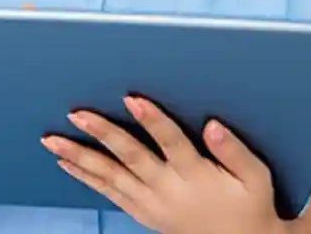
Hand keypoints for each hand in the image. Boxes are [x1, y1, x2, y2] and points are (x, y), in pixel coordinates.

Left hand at [43, 97, 285, 233]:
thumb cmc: (250, 206)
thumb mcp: (256, 178)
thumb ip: (234, 151)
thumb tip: (212, 125)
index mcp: (196, 175)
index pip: (171, 142)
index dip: (152, 119)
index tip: (133, 98)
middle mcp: (169, 190)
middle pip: (132, 157)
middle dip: (103, 134)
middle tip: (78, 114)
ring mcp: (152, 204)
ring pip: (112, 177)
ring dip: (81, 158)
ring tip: (54, 141)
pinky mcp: (143, 213)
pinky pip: (109, 194)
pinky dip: (87, 178)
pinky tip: (67, 164)